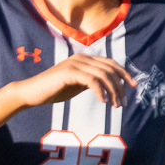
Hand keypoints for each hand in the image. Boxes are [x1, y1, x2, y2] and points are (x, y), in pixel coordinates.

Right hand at [12, 54, 136, 108]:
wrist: (31, 93)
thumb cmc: (53, 90)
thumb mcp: (77, 85)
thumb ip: (91, 82)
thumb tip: (108, 86)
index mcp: (84, 59)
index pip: (110, 63)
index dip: (124, 74)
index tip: (133, 86)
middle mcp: (81, 58)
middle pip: (110, 69)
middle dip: (120, 86)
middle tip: (123, 103)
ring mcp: (75, 64)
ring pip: (103, 75)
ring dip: (112, 91)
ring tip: (114, 106)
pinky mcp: (69, 73)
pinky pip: (91, 81)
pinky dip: (100, 91)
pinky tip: (103, 102)